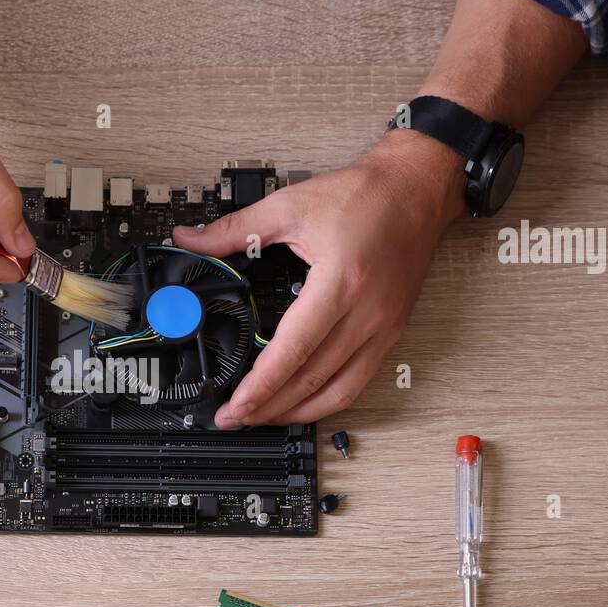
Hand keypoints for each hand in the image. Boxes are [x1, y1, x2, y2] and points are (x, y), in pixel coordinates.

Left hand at [172, 134, 463, 427]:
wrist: (417, 187)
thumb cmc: (365, 195)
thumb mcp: (290, 206)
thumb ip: (234, 230)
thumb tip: (191, 240)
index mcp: (340, 283)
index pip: (292, 352)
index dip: (260, 387)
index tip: (234, 405)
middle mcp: (367, 313)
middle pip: (311, 381)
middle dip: (268, 408)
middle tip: (235, 419)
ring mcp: (384, 327)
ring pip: (339, 392)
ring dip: (298, 412)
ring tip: (263, 418)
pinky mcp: (392, 331)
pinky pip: (359, 381)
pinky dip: (328, 400)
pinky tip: (304, 403)